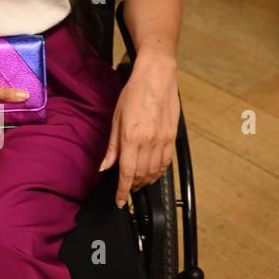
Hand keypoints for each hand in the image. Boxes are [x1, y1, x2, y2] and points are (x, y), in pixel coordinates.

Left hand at [98, 51, 179, 207]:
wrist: (157, 76)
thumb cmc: (134, 92)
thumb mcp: (116, 118)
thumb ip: (112, 146)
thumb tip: (105, 166)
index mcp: (132, 137)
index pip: (127, 173)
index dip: (122, 190)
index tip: (120, 201)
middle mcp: (149, 141)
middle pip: (141, 174)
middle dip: (133, 186)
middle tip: (127, 190)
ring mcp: (163, 139)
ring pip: (155, 171)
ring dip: (146, 181)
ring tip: (138, 184)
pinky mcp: (173, 136)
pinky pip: (167, 162)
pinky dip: (159, 172)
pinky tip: (153, 173)